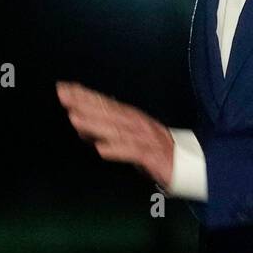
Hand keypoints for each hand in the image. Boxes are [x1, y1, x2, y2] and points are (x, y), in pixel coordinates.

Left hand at [55, 81, 174, 187]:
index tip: (64, 87)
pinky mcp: (153, 157)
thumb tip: (79, 123)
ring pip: (116, 130)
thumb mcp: (127, 139)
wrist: (189, 165)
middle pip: (107, 112)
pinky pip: (133, 153)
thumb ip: (104, 130)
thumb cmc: (155, 151)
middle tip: (63, 95)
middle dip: (84, 103)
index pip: (104, 103)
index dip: (84, 95)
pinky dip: (117, 150)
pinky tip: (101, 150)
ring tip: (74, 119)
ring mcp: (145, 139)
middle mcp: (136, 124)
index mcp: (130, 118)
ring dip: (95, 124)